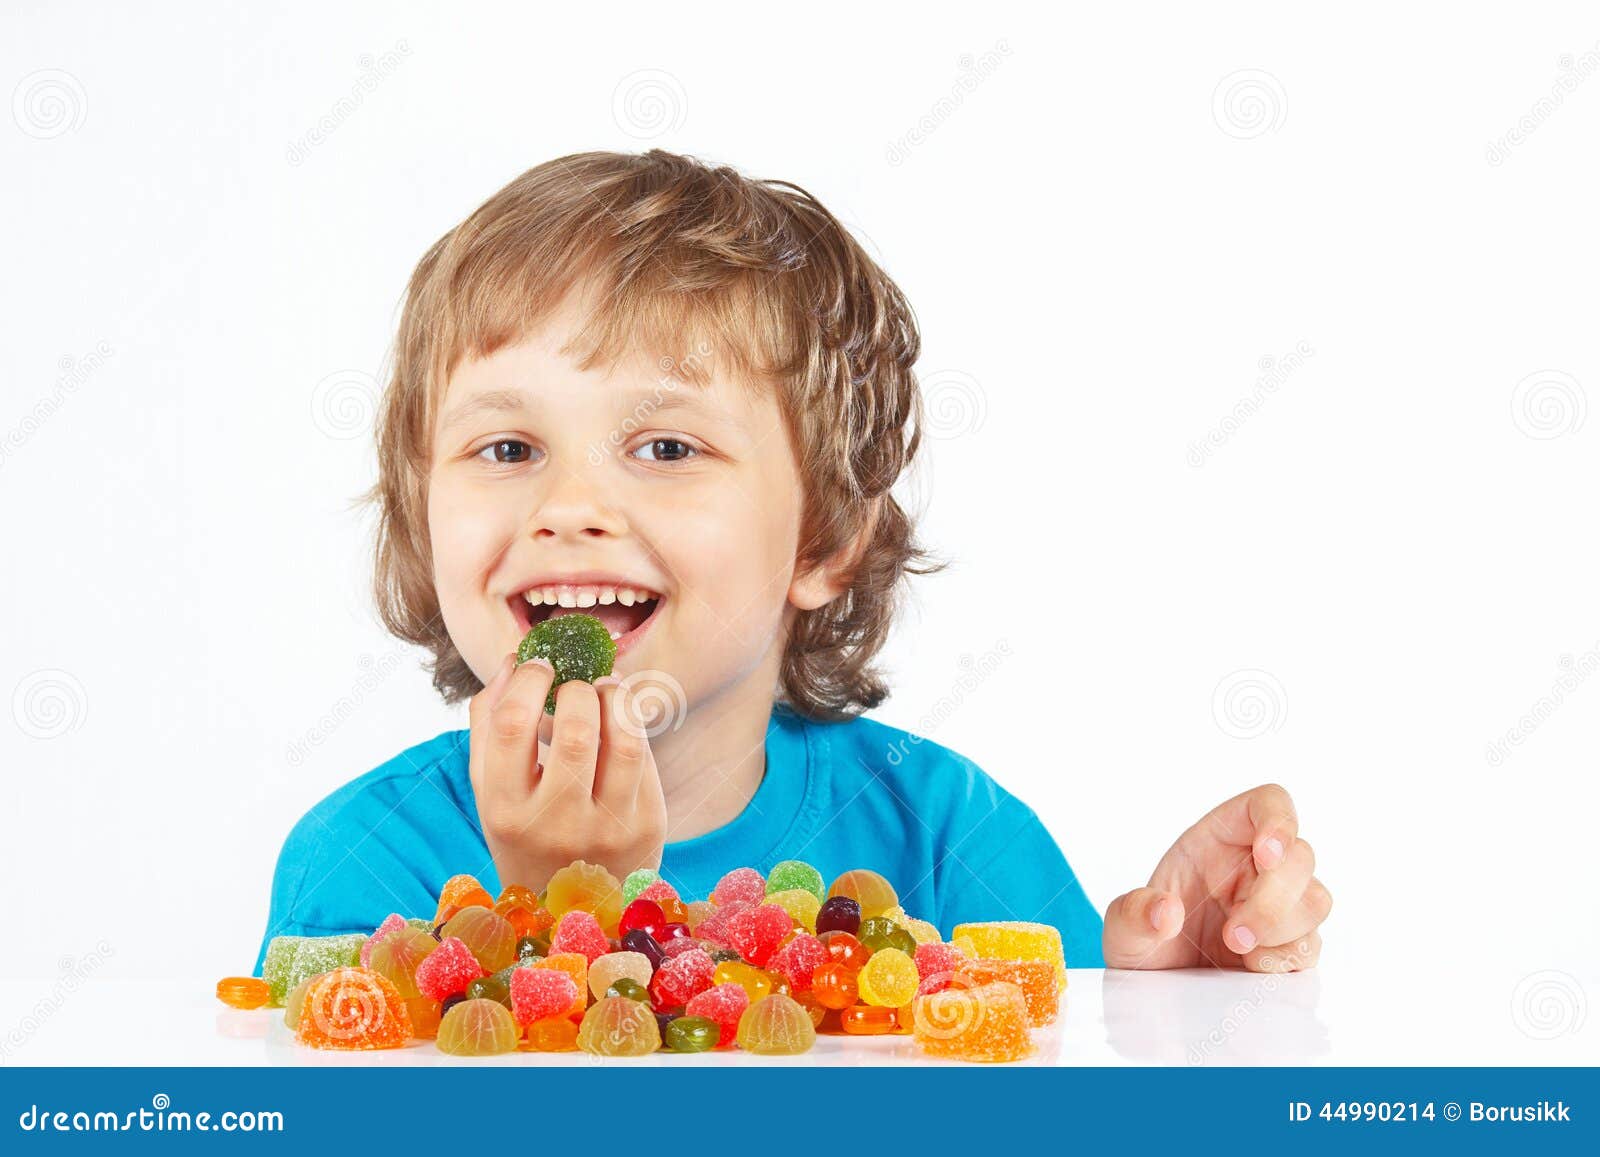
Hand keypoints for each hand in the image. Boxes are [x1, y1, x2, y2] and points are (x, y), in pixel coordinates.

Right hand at [468, 653, 667, 890]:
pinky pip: (644, 756)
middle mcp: (555, 825)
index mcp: (504, 811)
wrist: (576, 905)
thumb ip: (490, 725)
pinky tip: (619, 720)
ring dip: (615, 697)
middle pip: (577, 728)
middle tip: (575, 683)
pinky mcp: (648, 826)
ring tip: (604, 690)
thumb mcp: (492, 791)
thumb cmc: (528, 832)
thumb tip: (513, 660)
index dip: (528, 679)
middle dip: (578, 687)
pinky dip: (631, 725)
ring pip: (623, 739)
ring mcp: (608, 829)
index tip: (538, 664)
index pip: (512, 725)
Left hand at [1102, 783, 1330, 971]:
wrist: (1154, 990)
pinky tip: (1252, 968)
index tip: (1266, 853)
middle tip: (1236, 935)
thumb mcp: (1121, 928)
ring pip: (1315, 901)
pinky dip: (1287, 959)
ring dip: (1282, 930)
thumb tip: (1165, 912)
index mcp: (1218, 840)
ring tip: (1238, 951)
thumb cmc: (1142, 942)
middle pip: (1300, 857)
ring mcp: (1277, 906)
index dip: (1278, 821)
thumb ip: (1133, 914)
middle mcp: (1254, 867)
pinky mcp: (1288, 945)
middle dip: (1274, 898)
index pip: (1267, 804)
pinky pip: (1311, 945)